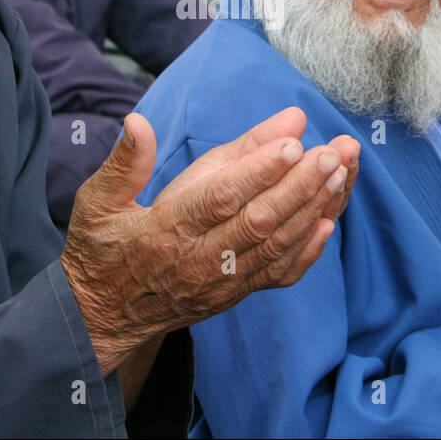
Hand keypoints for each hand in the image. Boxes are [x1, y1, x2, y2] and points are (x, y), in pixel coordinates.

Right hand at [60, 107, 359, 374]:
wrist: (102, 318)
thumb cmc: (100, 250)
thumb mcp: (96, 202)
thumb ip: (124, 163)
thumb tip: (137, 121)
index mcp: (164, 230)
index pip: (219, 198)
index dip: (258, 170)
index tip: (292, 142)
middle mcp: (199, 259)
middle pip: (260, 221)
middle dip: (303, 184)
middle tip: (335, 150)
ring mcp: (221, 281)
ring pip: (278, 245)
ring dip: (315, 207)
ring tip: (343, 170)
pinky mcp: (235, 293)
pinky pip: (279, 273)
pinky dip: (309, 249)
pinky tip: (331, 220)